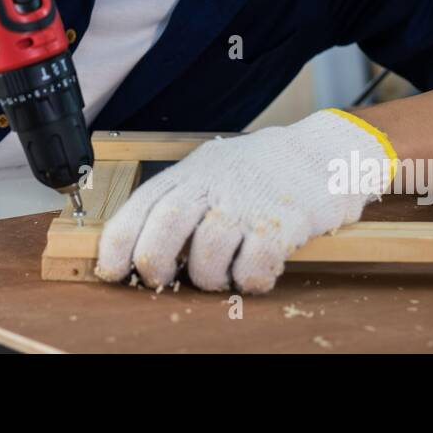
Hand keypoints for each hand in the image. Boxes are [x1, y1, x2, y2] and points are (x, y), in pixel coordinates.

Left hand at [95, 109, 395, 292]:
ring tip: (220, 275)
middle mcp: (215, 185)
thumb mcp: (211, 172)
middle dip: (154, 264)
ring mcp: (248, 203)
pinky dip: (248, 281)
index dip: (119, 242)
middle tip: (160, 280)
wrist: (323, 151)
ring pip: (207, 255)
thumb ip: (181, 201)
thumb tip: (140, 247)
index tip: (109, 270)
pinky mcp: (281, 223)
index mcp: (191, 172)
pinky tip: (255, 273)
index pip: (142, 205)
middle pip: (166, 227)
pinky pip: (252, 267)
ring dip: (207, 278)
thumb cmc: (261, 171)